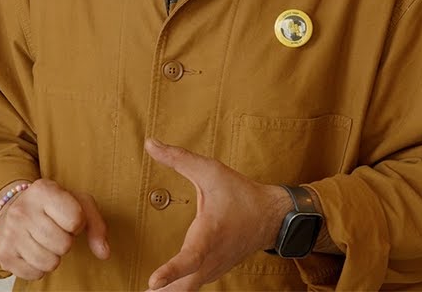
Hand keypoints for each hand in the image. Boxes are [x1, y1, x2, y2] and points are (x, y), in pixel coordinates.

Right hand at [0, 178, 109, 280]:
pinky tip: (32, 250)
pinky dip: (38, 267)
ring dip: (52, 256)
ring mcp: (9, 232)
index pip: (75, 220)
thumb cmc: (51, 206)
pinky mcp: (3, 253)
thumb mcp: (78, 203)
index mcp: (43, 189)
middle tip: (54, 230)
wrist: (12, 207)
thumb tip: (104, 253)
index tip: (66, 218)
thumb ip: (96, 225)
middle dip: (64, 241)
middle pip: (64, 245)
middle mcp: (22, 209)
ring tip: (44, 240)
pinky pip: (35, 274)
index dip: (77, 224)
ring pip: (50, 263)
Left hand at [144, 138, 289, 290]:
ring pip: (186, 290)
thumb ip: (178, 159)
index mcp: (210, 234)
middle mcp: (211, 258)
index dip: (172, 271)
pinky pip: (190, 287)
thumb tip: (149, 143)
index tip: (153, 281)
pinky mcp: (211, 272)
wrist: (272, 218)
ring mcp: (212, 269)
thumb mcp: (211, 171)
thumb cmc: (241, 194)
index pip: (190, 258)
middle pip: (185, 285)